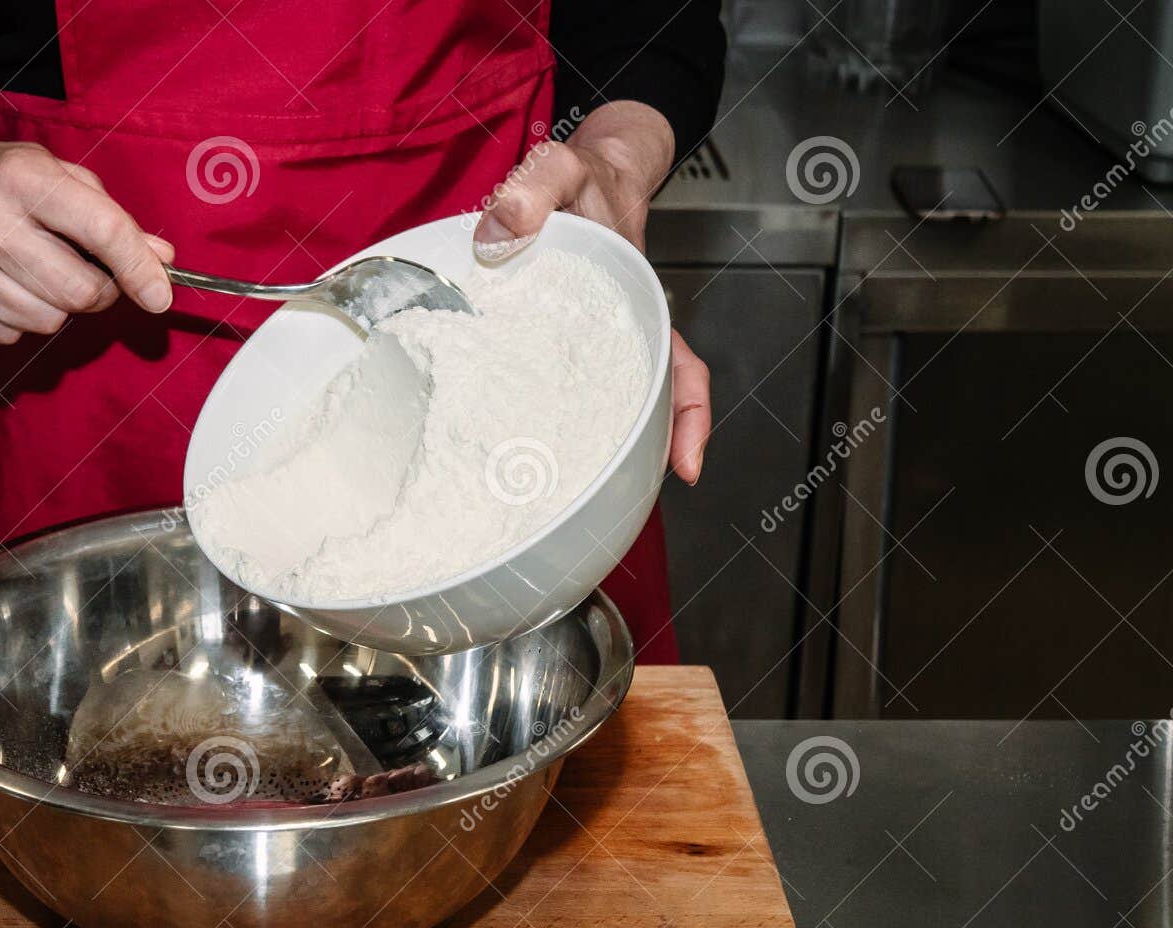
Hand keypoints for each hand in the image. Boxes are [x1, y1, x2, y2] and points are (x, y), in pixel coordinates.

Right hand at [0, 120, 174, 344]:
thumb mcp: (54, 173)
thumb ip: (109, 215)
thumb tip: (159, 259)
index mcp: (22, 177)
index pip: (102, 232)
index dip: (139, 269)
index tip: (160, 294)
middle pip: (80, 292)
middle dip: (98, 290)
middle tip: (84, 270)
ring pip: (48, 320)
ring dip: (54, 304)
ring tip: (32, 270)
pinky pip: (10, 335)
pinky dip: (17, 318)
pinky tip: (1, 283)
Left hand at [472, 102, 712, 483]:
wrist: (578, 176)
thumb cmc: (585, 179)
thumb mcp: (562, 168)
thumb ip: (535, 189)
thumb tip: (500, 232)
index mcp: (643, 306)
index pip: (681, 370)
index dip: (689, 418)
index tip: (687, 465)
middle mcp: (621, 336)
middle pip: (641, 407)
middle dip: (632, 457)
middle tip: (601, 500)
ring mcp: (585, 350)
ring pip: (595, 410)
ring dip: (581, 451)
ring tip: (550, 496)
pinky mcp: (549, 351)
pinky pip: (546, 391)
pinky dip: (533, 420)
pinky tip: (496, 447)